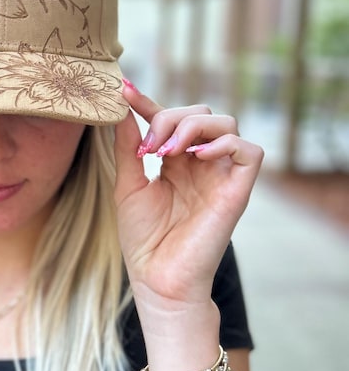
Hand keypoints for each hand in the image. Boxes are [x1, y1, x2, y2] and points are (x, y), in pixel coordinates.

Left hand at [113, 81, 263, 305]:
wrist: (157, 280)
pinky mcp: (238, 191)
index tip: (123, 91)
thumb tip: (120, 111)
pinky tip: (196, 157)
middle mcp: (201, 164)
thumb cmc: (143, 240)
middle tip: (149, 146)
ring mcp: (221, 176)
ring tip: (167, 150)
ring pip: (226, 123)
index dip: (147, 102)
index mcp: (176, 162)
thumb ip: (128, 148)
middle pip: (201, 112)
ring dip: (193, 125)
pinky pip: (250, 151)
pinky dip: (225, 144)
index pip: (169, 118)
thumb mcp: (128, 185)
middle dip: (170, 116)